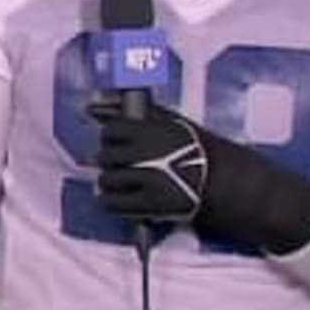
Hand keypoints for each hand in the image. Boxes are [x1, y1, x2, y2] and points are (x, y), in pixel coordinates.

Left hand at [88, 102, 207, 221]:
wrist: (220, 178)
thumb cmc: (189, 145)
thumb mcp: (167, 120)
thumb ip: (130, 111)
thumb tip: (89, 105)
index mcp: (150, 131)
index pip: (110, 131)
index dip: (111, 138)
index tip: (118, 143)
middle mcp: (147, 154)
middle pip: (105, 156)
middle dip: (110, 161)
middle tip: (121, 165)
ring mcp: (149, 180)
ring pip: (106, 180)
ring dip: (109, 181)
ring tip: (121, 181)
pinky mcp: (151, 204)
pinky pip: (112, 203)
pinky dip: (111, 201)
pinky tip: (119, 198)